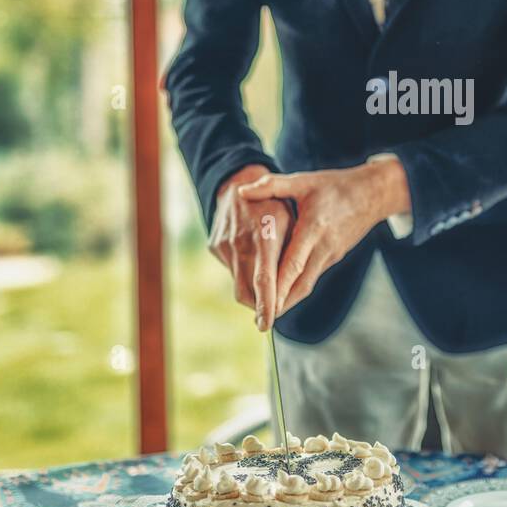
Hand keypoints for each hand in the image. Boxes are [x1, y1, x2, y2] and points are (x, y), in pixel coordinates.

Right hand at [208, 163, 293, 329]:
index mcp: (264, 236)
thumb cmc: (275, 204)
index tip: (268, 324)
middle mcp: (240, 244)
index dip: (266, 304)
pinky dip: (243, 273)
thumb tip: (291, 289)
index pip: (264, 278)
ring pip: (238, 284)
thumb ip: (290, 254)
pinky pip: (231, 270)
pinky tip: (252, 258)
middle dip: (259, 306)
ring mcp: (224, 246)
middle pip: (246, 291)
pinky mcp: (215, 247)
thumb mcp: (290, 221)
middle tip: (271, 311)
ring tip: (266, 279)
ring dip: (252, 290)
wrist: (238, 182)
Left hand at [237, 158, 409, 315]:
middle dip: (282, 303)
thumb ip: (272, 186)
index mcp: (314, 228)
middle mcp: (323, 246)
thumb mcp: (303, 181)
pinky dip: (298, 288)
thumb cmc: (335, 185)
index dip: (281, 285)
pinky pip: (313, 276)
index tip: (266, 303)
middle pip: (301, 283)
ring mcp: (331, 254)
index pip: (294, 262)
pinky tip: (284, 296)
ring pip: (308, 284)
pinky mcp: (334, 257)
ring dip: (289, 300)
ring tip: (268, 314)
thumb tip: (242, 192)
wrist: (372, 194)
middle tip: (262, 320)